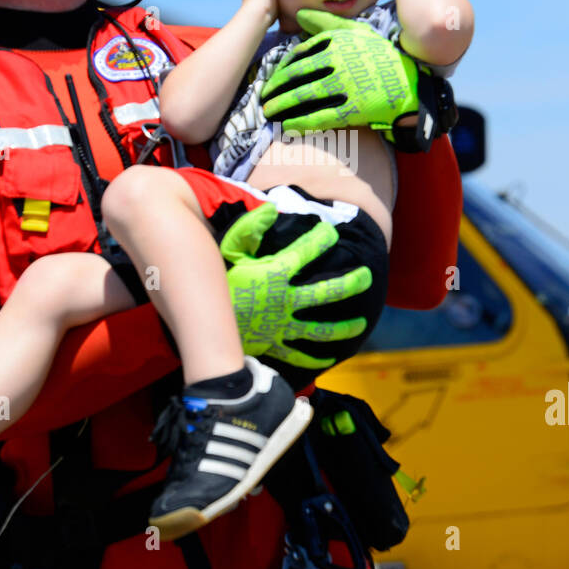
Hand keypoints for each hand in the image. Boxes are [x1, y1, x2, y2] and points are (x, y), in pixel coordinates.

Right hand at [220, 203, 371, 368]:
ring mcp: (281, 325)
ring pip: (319, 329)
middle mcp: (285, 300)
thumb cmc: (213, 282)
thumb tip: (271, 208)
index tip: (331, 233)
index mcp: (276, 274)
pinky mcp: (273, 344)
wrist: (201, 324)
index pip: (305, 253)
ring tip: (361, 324)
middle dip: (350, 283)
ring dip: (342, 327)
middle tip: (367, 277)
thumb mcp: (227, 249)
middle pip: (326, 292)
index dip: (320, 240)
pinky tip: (328, 359)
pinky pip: (297, 354)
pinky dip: (313, 358)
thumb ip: (249, 228)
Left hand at [259, 10, 419, 133]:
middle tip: (263, 96)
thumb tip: (298, 14)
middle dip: (275, 87)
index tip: (272, 78)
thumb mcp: (356, 33)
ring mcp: (346, 86)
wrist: (409, 84)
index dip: (281, 68)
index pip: (299, 54)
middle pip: (297, 75)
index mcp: (337, 42)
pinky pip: (319, 117)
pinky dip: (300, 122)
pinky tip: (287, 126)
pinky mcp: (353, 108)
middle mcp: (339, 62)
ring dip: (281, 105)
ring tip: (268, 112)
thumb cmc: (379, 56)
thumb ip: (326, 23)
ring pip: (304, 96)